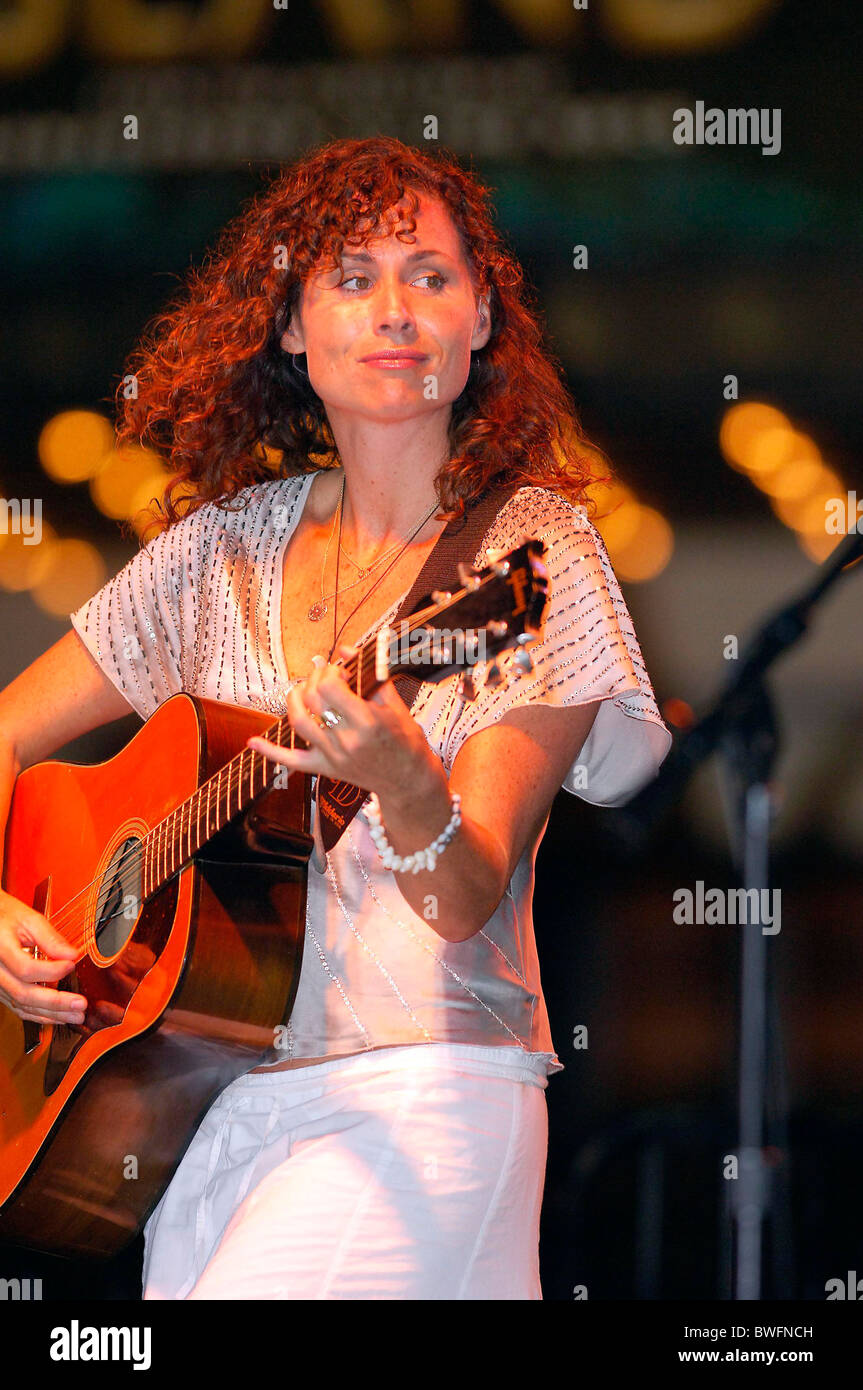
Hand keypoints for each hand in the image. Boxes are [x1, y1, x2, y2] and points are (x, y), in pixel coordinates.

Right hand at [0, 887, 86, 1025]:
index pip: (25, 968)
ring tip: (75, 1016)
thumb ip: (50, 938)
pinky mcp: (0, 990)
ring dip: (50, 1014)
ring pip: (21, 1005)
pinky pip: (17, 1007)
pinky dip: (38, 1015)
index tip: (71, 965)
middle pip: (23, 993)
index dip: (51, 970)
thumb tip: (73, 955)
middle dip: (55, 1002)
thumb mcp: (28, 919)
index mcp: (0, 947)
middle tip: (80, 1004)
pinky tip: (58, 1016)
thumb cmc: (5, 916)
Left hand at [245, 645, 437, 803]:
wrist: (409, 781)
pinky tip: (253, 742)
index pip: (331, 687)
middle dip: (313, 680)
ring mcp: (334, 756)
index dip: (330, 672)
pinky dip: (271, 753)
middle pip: (313, 700)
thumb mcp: (396, 704)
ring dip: (294, 700)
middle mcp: (347, 740)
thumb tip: (346, 649)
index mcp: (368, 721)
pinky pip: (293, 761)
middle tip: (323, 675)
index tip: (340, 670)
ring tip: (300, 690)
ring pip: (299, 723)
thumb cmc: (406, 741)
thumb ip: (370, 675)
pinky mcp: (327, 769)